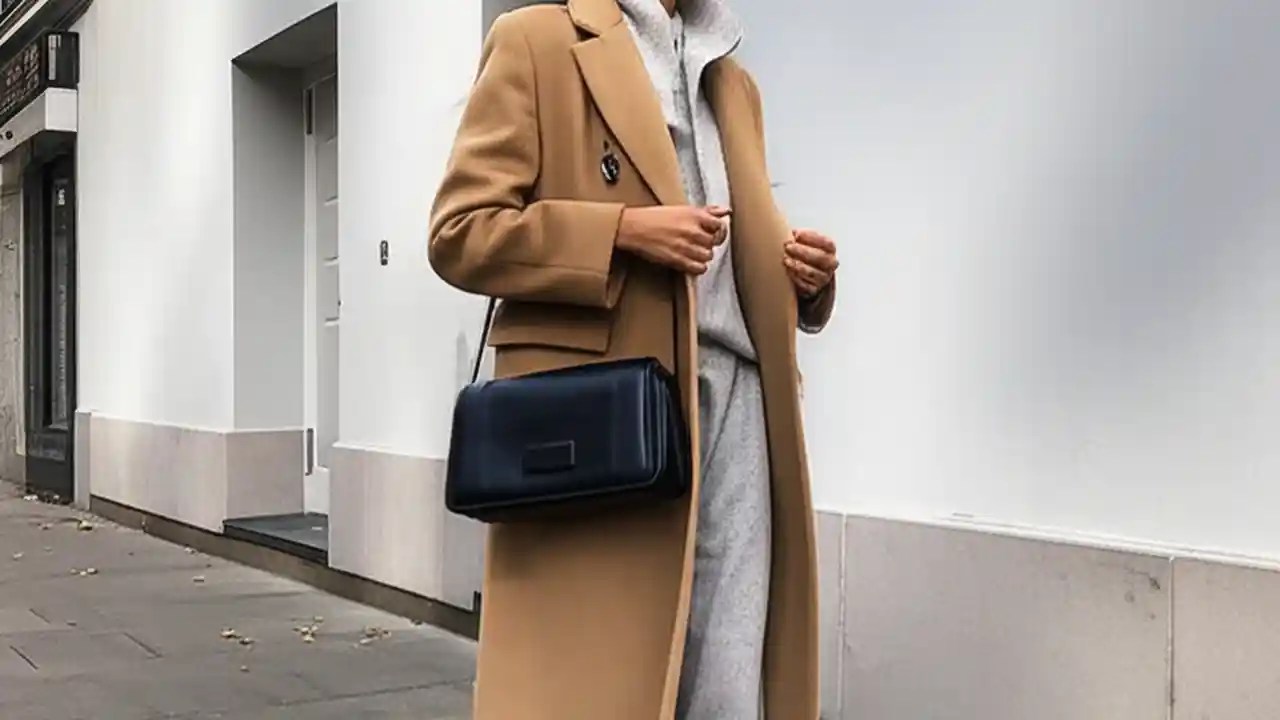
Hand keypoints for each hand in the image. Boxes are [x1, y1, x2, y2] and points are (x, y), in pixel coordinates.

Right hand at [616, 205, 730, 274]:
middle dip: (708, 243)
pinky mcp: (678, 260)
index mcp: (695, 215)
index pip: (720, 226)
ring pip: (708, 256)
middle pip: (714, 242)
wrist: (634, 227)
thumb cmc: (654, 217)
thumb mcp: (682, 209)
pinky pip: (699, 268)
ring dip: (702, 255)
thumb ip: (707, 211)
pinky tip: (690, 261)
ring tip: (692, 251)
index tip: (713, 233)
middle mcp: (692, 230)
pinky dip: (697, 267)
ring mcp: (686, 246)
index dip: (718, 231)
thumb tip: (726, 211)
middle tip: (699, 242)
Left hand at [784, 229, 837, 298]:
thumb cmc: (806, 255)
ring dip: (797, 265)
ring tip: (785, 259)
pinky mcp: (814, 289)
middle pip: (820, 257)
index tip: (796, 234)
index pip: (827, 243)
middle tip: (788, 246)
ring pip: (812, 272)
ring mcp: (823, 278)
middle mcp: (830, 264)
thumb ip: (801, 237)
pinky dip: (795, 277)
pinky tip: (787, 271)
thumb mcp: (807, 243)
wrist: (808, 276)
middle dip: (802, 251)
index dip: (811, 237)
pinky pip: (805, 284)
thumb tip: (791, 234)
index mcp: (831, 250)